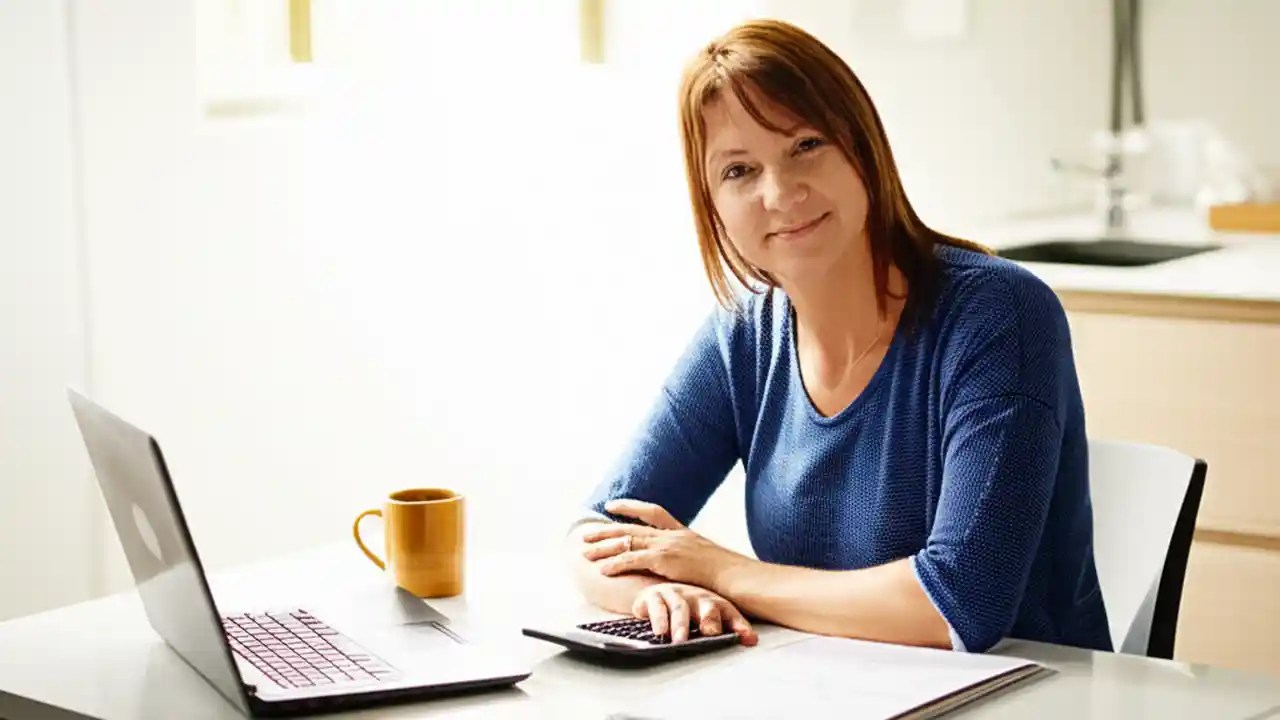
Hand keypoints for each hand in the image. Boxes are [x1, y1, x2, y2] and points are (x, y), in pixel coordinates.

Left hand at [582, 499, 750, 589]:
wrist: (736, 576)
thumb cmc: (726, 574)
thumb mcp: (706, 558)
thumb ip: (690, 557)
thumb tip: (683, 565)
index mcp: (682, 532)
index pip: (653, 511)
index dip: (631, 507)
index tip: (612, 505)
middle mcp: (672, 535)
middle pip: (632, 528)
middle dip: (607, 530)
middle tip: (586, 534)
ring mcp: (668, 546)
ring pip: (628, 543)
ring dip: (604, 548)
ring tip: (584, 552)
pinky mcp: (664, 561)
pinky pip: (633, 560)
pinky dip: (615, 564)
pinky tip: (601, 569)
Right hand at [632, 582, 757, 645]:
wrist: (655, 592)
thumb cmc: (687, 608)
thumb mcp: (706, 618)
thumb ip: (728, 628)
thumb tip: (752, 640)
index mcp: (712, 601)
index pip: (729, 612)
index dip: (738, 624)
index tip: (748, 638)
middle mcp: (695, 596)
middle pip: (707, 605)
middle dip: (710, 618)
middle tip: (712, 633)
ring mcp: (674, 594)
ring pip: (680, 608)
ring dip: (680, 625)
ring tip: (680, 641)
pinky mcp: (653, 597)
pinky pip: (656, 607)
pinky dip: (658, 620)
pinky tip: (660, 632)